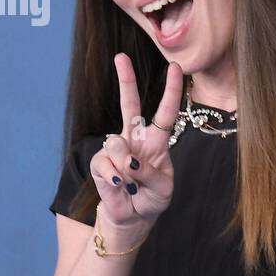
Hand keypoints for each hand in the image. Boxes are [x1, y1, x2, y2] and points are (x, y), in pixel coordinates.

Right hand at [89, 54, 182, 245]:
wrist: (131, 218)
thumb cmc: (151, 199)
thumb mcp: (161, 190)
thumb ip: (147, 172)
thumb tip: (125, 158)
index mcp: (157, 143)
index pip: (166, 113)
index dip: (170, 91)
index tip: (175, 67)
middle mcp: (136, 140)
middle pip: (129, 105)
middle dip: (126, 80)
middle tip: (120, 57)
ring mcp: (116, 150)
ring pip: (115, 143)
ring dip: (125, 169)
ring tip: (131, 185)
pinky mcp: (100, 163)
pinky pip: (105, 166)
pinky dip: (114, 181)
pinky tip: (119, 187)